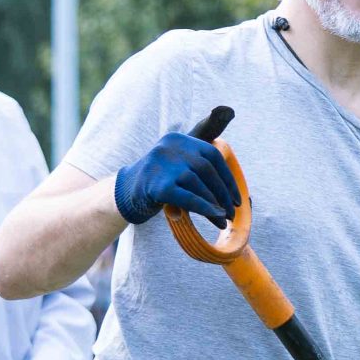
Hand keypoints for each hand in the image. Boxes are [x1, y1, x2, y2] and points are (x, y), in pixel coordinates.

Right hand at [114, 131, 238, 226]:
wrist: (123, 194)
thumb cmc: (158, 183)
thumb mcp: (178, 168)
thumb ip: (200, 171)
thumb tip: (234, 195)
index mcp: (178, 139)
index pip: (212, 155)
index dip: (227, 178)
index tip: (236, 198)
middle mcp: (170, 147)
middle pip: (207, 169)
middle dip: (223, 193)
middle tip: (231, 213)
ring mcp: (163, 165)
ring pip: (199, 184)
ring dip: (215, 205)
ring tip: (223, 220)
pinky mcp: (158, 186)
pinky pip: (189, 198)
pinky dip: (205, 208)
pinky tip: (215, 217)